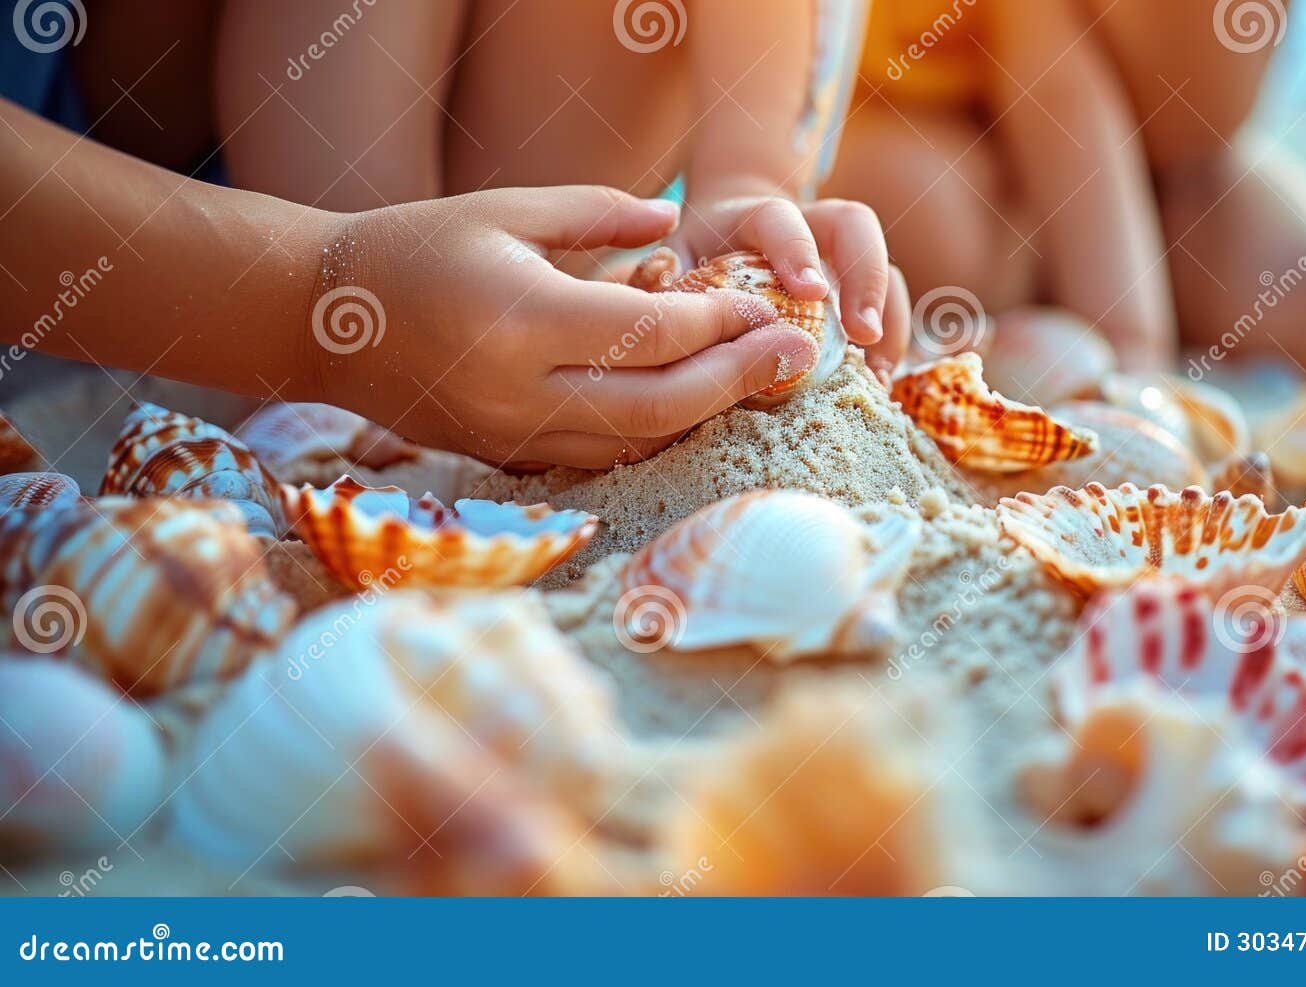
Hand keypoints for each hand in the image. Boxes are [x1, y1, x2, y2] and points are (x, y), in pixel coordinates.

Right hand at [305, 186, 819, 469]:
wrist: (328, 321)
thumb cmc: (420, 248)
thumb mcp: (510, 209)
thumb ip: (601, 214)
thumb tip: (675, 220)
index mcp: (523, 322)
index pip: (651, 335)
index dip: (720, 323)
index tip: (770, 307)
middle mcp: (522, 393)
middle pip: (660, 407)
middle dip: (738, 382)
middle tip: (798, 358)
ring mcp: (514, 438)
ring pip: (638, 444)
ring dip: (707, 416)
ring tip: (759, 381)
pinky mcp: (508, 462)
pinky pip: (603, 458)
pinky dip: (657, 435)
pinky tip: (697, 407)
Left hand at [671, 186, 909, 377]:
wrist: (724, 235)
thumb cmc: (694, 257)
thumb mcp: (671, 261)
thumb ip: (660, 280)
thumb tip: (657, 303)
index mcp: (756, 216)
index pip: (781, 217)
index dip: (798, 249)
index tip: (810, 292)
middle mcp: (811, 225)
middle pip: (855, 226)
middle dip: (866, 278)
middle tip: (864, 335)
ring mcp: (842, 257)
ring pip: (885, 268)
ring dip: (890, 321)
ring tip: (878, 378)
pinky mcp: (857, 290)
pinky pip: (888, 309)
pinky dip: (888, 348)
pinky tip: (877, 387)